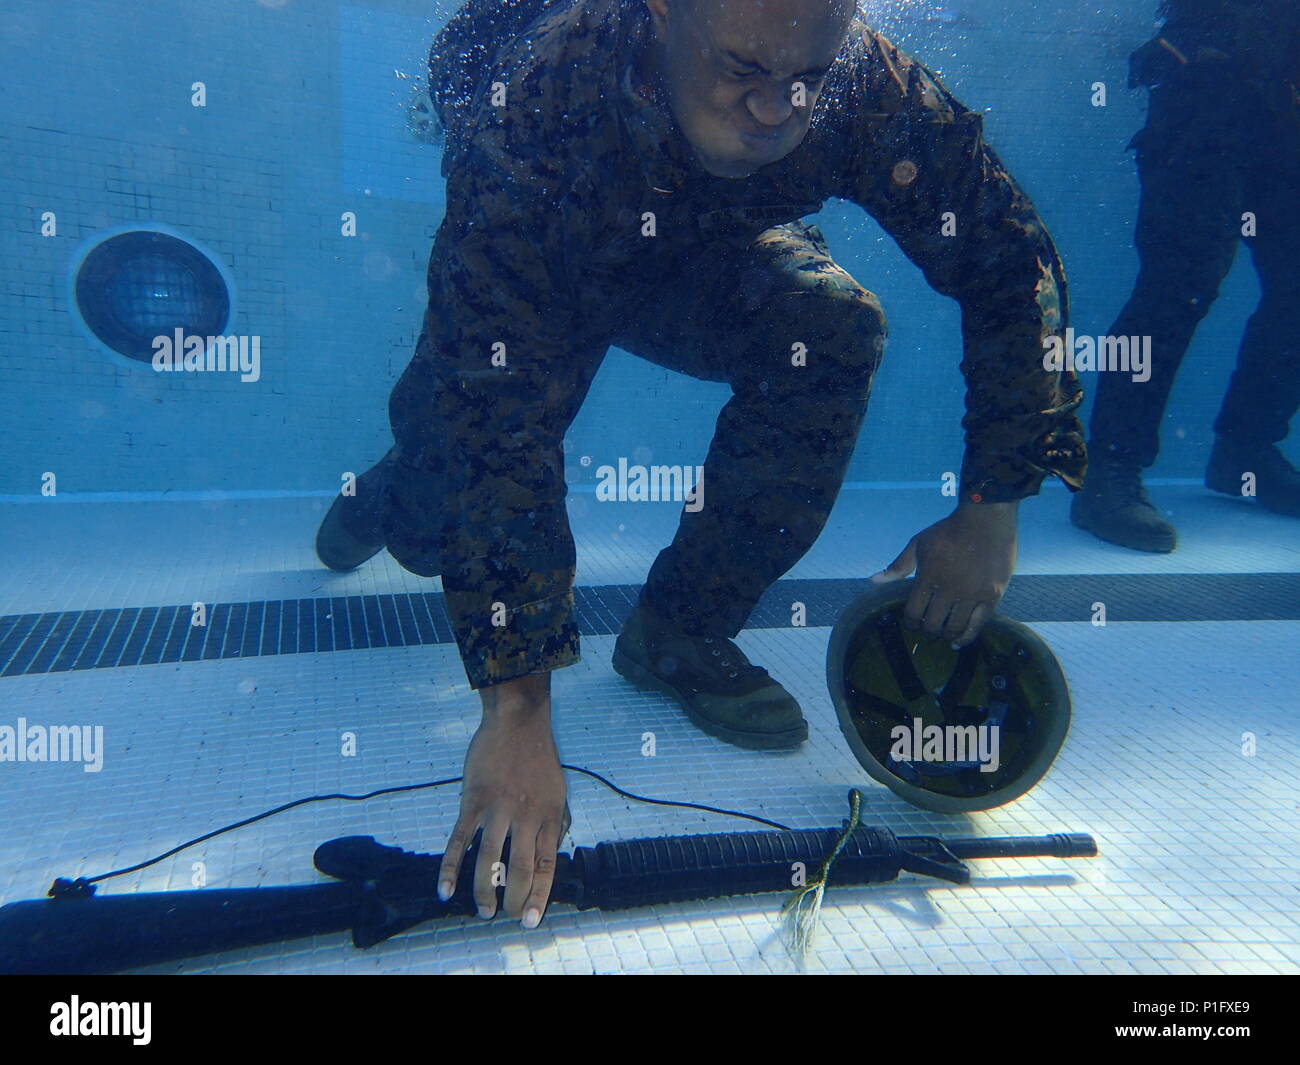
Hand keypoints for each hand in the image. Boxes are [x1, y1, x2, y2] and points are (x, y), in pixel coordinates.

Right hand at [437, 673, 569, 928]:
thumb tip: (552, 854)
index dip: (538, 895)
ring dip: (484, 891)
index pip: (546, 866)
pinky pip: (460, 840)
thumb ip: (556, 823)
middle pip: (519, 869)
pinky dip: (451, 867)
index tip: (531, 918)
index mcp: (550, 817)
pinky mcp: (473, 801)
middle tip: (505, 917)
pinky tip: (446, 889)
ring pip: (489, 860)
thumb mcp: (559, 792)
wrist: (518, 723)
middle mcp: (527, 817)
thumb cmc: (538, 758)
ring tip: (484, 911)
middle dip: (513, 900)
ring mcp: (498, 809)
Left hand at [872, 501, 1017, 646]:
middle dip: (928, 631)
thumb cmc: (949, 531)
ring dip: (945, 636)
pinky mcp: (992, 596)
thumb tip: (874, 580)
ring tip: (943, 635)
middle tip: (928, 631)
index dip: (911, 623)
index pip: (914, 613)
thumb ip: (898, 566)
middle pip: (933, 624)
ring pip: (955, 628)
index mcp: (928, 577)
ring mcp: (973, 594)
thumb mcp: (919, 544)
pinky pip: (978, 625)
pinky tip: (959, 642)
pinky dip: (966, 637)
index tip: (913, 624)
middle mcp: (949, 589)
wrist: (985, 519)